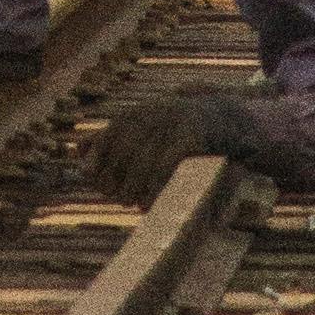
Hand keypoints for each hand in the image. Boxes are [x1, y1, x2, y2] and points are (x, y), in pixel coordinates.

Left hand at [92, 86, 264, 205]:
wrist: (236, 122)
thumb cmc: (186, 134)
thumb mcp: (151, 131)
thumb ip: (117, 138)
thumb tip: (79, 150)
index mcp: (148, 109)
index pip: (115, 128)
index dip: (99, 152)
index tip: (88, 175)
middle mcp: (160, 110)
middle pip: (126, 142)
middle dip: (113, 171)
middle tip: (110, 196)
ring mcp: (178, 120)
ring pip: (144, 155)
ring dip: (131, 183)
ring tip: (126, 203)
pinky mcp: (193, 136)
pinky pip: (166, 163)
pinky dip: (153, 186)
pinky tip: (146, 204)